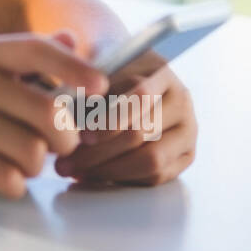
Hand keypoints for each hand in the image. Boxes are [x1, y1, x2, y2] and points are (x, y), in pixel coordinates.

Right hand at [0, 34, 108, 198]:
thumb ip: (25, 61)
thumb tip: (70, 36)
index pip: (37, 50)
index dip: (75, 67)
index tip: (100, 87)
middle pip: (49, 113)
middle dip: (64, 139)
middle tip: (56, 147)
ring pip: (32, 150)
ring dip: (34, 166)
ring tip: (18, 163)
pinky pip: (7, 176)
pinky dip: (12, 183)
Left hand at [54, 47, 197, 185]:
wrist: (128, 80)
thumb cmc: (104, 75)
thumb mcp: (95, 71)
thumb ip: (83, 89)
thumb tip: (64, 117)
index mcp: (160, 72)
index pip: (139, 96)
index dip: (108, 120)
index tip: (81, 136)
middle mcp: (180, 100)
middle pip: (141, 133)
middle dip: (98, 152)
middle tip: (63, 162)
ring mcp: (187, 129)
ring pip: (150, 159)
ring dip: (107, 170)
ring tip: (74, 171)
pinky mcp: (185, 155)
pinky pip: (155, 176)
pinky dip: (122, 179)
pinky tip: (92, 175)